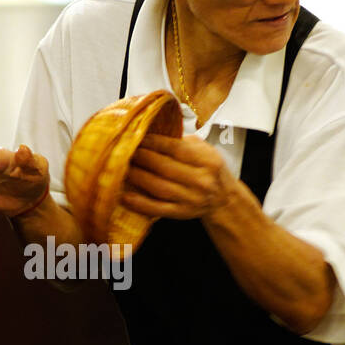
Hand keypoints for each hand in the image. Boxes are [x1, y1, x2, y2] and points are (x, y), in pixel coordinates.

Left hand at [120, 134, 237, 220]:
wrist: (223, 199)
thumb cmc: (209, 170)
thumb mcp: (204, 150)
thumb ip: (182, 141)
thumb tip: (152, 131)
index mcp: (208, 161)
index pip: (176, 149)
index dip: (154, 142)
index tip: (138, 136)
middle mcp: (201, 181)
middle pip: (165, 167)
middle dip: (141, 158)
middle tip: (125, 150)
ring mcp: (191, 199)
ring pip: (159, 187)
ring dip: (137, 177)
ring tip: (122, 168)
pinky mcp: (181, 213)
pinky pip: (158, 209)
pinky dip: (140, 204)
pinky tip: (125, 196)